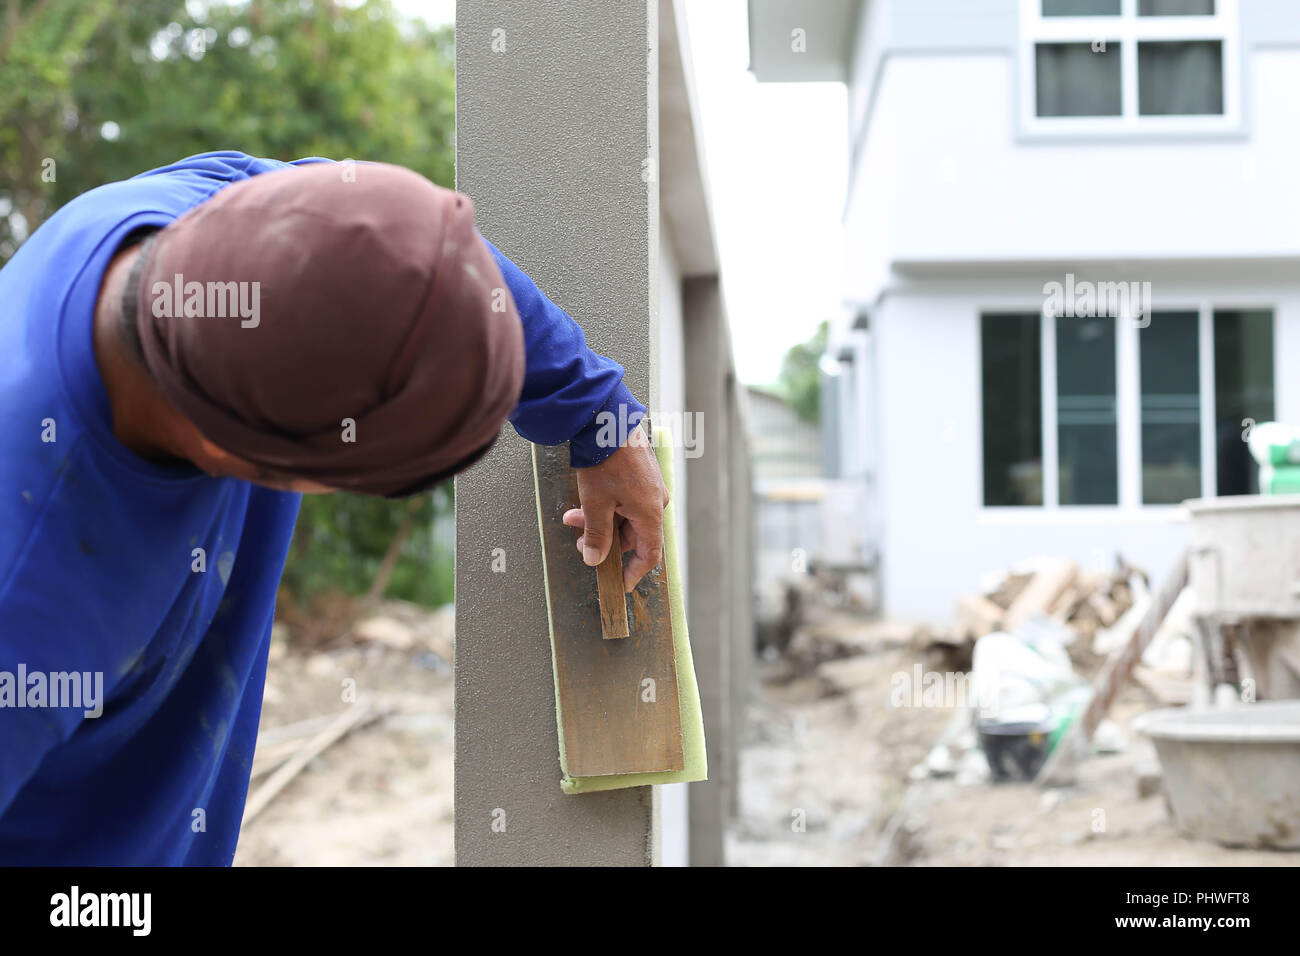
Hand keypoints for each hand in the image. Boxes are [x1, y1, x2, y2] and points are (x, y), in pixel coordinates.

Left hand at [562, 425, 668, 591]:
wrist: (607, 420)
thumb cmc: (605, 460)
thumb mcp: (595, 504)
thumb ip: (596, 536)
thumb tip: (594, 559)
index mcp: (650, 513)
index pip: (649, 553)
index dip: (635, 572)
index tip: (621, 583)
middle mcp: (656, 500)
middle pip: (632, 534)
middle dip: (604, 539)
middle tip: (579, 540)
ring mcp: (650, 486)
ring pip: (626, 515)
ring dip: (601, 520)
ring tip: (574, 516)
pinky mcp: (642, 473)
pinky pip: (627, 499)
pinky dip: (607, 505)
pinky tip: (586, 500)